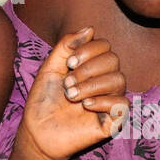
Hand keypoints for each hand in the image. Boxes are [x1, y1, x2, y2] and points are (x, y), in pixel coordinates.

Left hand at [18, 27, 127, 159]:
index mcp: (91, 66)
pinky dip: (104, 101)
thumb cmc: (43, 100)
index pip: (104, 46)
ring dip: (92, 84)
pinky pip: (122, 104)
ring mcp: (109, 100)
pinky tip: (85, 105)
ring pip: (119, 80)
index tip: (70, 62)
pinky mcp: (113, 121)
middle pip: (113, 60)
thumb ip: (67, 46)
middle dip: (89, 68)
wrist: (37, 131)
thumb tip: (90, 28)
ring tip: (72, 95)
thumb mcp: (51, 67)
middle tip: (68, 83)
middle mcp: (103, 81)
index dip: (89, 50)